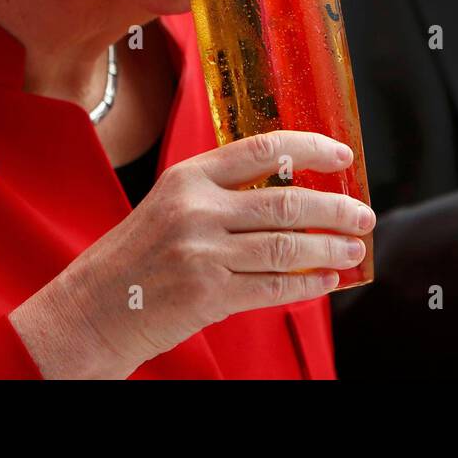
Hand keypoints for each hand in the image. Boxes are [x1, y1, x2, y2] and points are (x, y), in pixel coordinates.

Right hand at [9, 130, 374, 377]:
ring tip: (353, 249)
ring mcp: (203, 253)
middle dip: (336, 209)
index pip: (263, 149)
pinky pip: (273, 287)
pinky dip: (307, 284)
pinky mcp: (208, 294)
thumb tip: (292, 188)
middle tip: (363, 214)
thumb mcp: (171, 204)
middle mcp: (197, 209)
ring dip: (331, 249)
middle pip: (288, 202)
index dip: (311, 149)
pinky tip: (325, 281)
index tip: (343, 156)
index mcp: (189, 176)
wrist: (93, 307)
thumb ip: (222, 192)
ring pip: (288, 246)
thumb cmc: (137, 254)